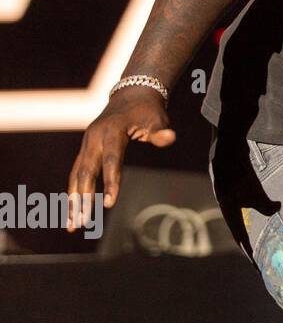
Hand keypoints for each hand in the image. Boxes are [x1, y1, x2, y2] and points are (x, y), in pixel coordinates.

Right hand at [65, 86, 174, 230]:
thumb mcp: (158, 118)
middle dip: (83, 199)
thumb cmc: (148, 111)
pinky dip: (74, 193)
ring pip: (76, 175)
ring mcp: (87, 144)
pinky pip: (77, 174)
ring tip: (72, 226)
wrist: (131, 96)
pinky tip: (73, 212)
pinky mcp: (86, 150)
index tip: (109, 205)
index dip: (111, 182)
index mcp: (112, 131)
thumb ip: (160, 131)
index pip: (111, 160)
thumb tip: (170, 137)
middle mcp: (94, 138)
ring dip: (73, 201)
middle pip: (86, 171)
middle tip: (82, 222)